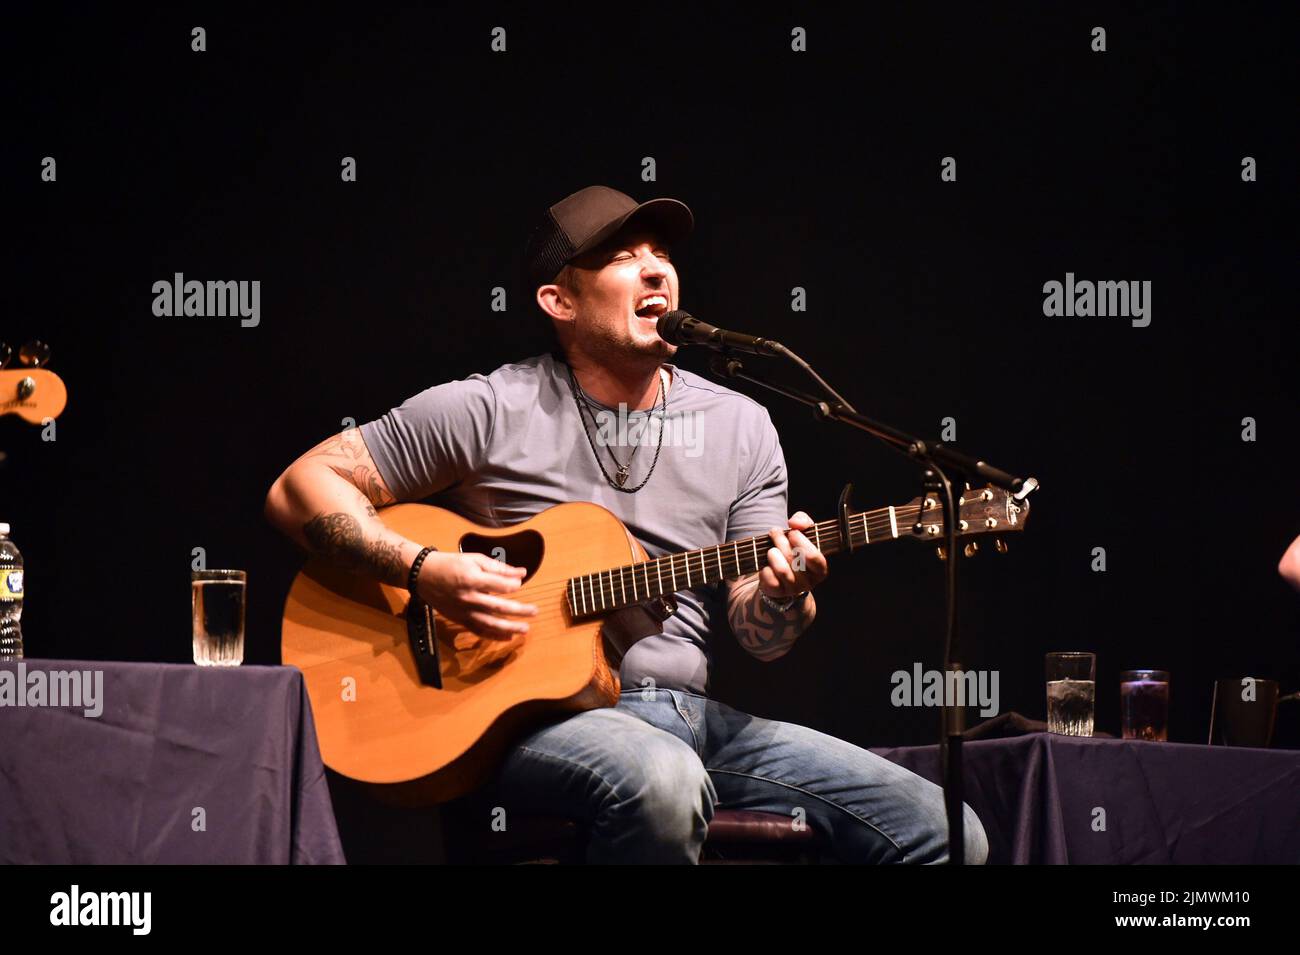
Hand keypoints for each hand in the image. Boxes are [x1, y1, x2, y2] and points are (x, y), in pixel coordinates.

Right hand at [416, 551, 537, 639]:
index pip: (500, 586)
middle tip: (534, 611)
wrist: (424, 575)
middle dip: (519, 610)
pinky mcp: (460, 620)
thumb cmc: (451, 564)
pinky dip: (493, 636)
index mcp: (473, 579)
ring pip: (490, 623)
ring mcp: (464, 611)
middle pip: (498, 607)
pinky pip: (478, 631)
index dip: (513, 586)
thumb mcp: (475, 559)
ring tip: (525, 629)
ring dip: (509, 628)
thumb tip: (521, 573)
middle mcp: (469, 598)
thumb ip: (499, 568)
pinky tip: (507, 637)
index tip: (520, 584)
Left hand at [759, 511, 828, 599]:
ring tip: (771, 548)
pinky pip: (770, 579)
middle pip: (795, 560)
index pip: (815, 557)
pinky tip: (766, 563)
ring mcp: (793, 589)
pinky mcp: (777, 592)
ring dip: (773, 554)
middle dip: (782, 542)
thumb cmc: (794, 550)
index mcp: (820, 569)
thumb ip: (803, 521)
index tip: (792, 533)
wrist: (780, 574)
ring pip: (782, 570)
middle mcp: (809, 582)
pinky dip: (765, 568)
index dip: (802, 543)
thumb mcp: (802, 533)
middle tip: (775, 532)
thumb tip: (795, 523)